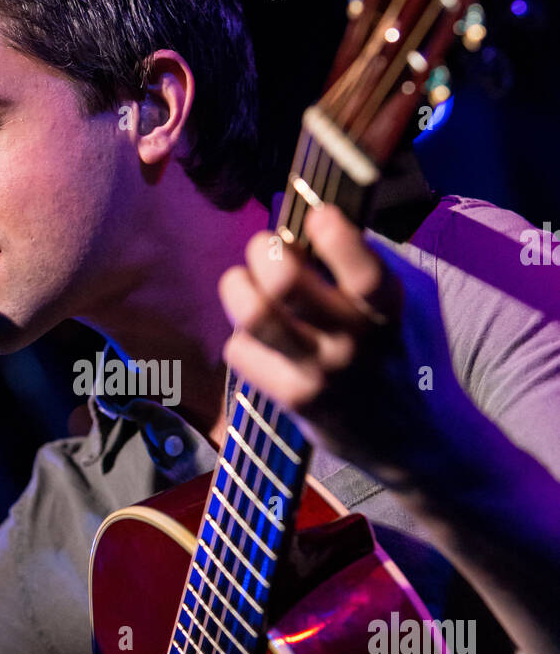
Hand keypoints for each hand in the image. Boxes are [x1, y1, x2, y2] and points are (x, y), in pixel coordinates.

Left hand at [217, 203, 474, 493]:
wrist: (416, 439)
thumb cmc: (405, 351)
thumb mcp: (411, 301)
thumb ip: (372, 260)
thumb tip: (317, 214)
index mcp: (389, 308)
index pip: (361, 269)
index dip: (332, 232)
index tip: (317, 216)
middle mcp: (354, 341)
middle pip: (285, 282)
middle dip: (265, 249)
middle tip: (268, 248)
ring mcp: (320, 373)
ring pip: (253, 315)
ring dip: (238, 286)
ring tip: (245, 282)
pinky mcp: (293, 399)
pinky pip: (240, 352)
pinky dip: (241, 334)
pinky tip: (257, 334)